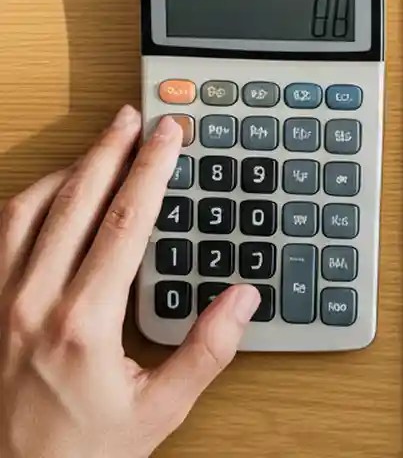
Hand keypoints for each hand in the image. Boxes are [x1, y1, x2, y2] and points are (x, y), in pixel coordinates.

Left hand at [0, 106, 259, 457]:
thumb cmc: (82, 452)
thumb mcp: (161, 409)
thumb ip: (207, 351)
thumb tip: (242, 298)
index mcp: (83, 324)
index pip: (124, 223)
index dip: (151, 170)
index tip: (169, 136)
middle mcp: (33, 303)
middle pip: (73, 202)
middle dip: (109, 150)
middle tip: (134, 116)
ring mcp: (1, 303)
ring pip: (25, 211)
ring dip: (65, 169)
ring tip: (98, 145)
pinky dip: (25, 202)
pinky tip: (47, 193)